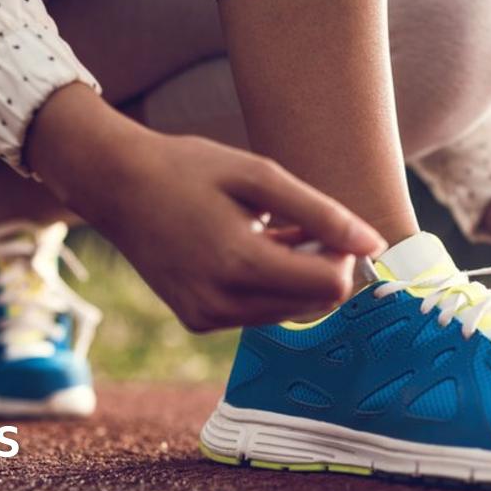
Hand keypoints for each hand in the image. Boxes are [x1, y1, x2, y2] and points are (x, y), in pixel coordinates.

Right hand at [27, 84, 386, 331]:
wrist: (115, 184)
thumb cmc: (190, 169)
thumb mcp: (260, 177)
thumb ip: (322, 213)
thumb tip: (375, 244)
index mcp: (240, 263)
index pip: (330, 286)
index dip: (342, 256)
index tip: (326, 225)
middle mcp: (221, 302)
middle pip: (313, 303)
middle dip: (318, 266)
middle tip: (295, 222)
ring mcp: (206, 317)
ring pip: (287, 312)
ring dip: (293, 276)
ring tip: (267, 230)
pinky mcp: (197, 320)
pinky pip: (257, 314)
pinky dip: (265, 285)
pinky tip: (244, 248)